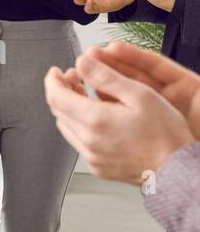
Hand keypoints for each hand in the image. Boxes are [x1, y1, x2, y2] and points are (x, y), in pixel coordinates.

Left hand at [44, 51, 194, 184]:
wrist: (179, 170)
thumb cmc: (166, 134)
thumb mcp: (140, 95)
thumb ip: (106, 77)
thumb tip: (82, 62)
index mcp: (95, 121)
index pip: (56, 96)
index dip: (52, 80)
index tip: (56, 71)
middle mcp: (88, 141)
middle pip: (58, 111)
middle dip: (62, 90)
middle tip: (75, 78)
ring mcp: (92, 157)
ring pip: (66, 127)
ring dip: (70, 109)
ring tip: (85, 96)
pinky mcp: (99, 168)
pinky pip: (79, 143)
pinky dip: (80, 127)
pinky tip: (96, 119)